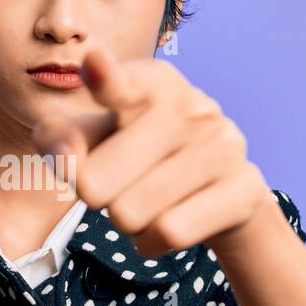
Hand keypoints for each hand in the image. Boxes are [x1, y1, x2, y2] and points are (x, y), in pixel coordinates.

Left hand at [31, 50, 272, 258]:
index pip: (119, 83)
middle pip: (95, 184)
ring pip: (129, 214)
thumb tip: (66, 158)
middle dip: (95, 198)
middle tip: (121, 184)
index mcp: (151, 82)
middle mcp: (192, 106)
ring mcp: (223, 146)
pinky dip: (152, 242)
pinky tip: (166, 224)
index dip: (104, 77)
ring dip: (126, 222)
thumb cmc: (138, 156)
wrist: (219, 191)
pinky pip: (168, 233)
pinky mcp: (243, 189)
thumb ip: (62, 140)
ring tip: (147, 202)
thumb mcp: (95, 140)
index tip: (93, 63)